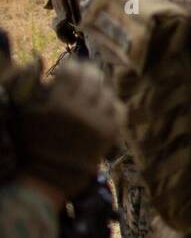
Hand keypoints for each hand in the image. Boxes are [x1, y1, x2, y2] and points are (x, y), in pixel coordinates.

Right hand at [7, 58, 122, 199]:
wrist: (51, 176)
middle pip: (92, 78)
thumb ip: (30, 87)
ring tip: (92, 92)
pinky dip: (113, 104)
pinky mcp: (111, 134)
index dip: (71, 67)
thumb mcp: (24, 114)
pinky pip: (119, 109)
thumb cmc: (33, 144)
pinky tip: (104, 105)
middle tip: (84, 75)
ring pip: (107, 92)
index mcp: (59, 104)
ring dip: (100, 88)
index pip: (73, 71)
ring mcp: (99, 123)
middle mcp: (82, 111)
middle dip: (88, 73)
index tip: (69, 69)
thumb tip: (37, 61)